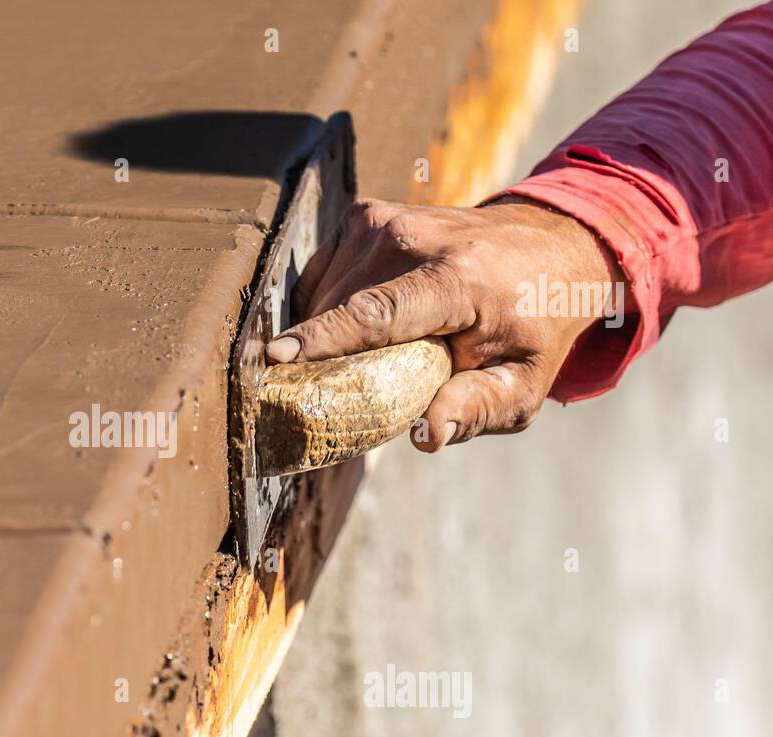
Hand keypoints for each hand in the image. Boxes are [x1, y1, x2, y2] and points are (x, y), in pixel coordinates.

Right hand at [267, 197, 630, 450]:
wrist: (547, 248)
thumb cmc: (532, 327)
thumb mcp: (523, 382)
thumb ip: (478, 409)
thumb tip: (426, 435)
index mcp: (457, 278)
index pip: (377, 313)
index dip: (324, 338)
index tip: (276, 359)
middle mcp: (414, 237)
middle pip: (340, 310)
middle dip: (334, 356)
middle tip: (363, 384)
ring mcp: (383, 220)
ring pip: (321, 293)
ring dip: (329, 330)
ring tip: (374, 347)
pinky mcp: (364, 215)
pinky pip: (319, 275)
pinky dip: (326, 304)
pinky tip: (359, 319)